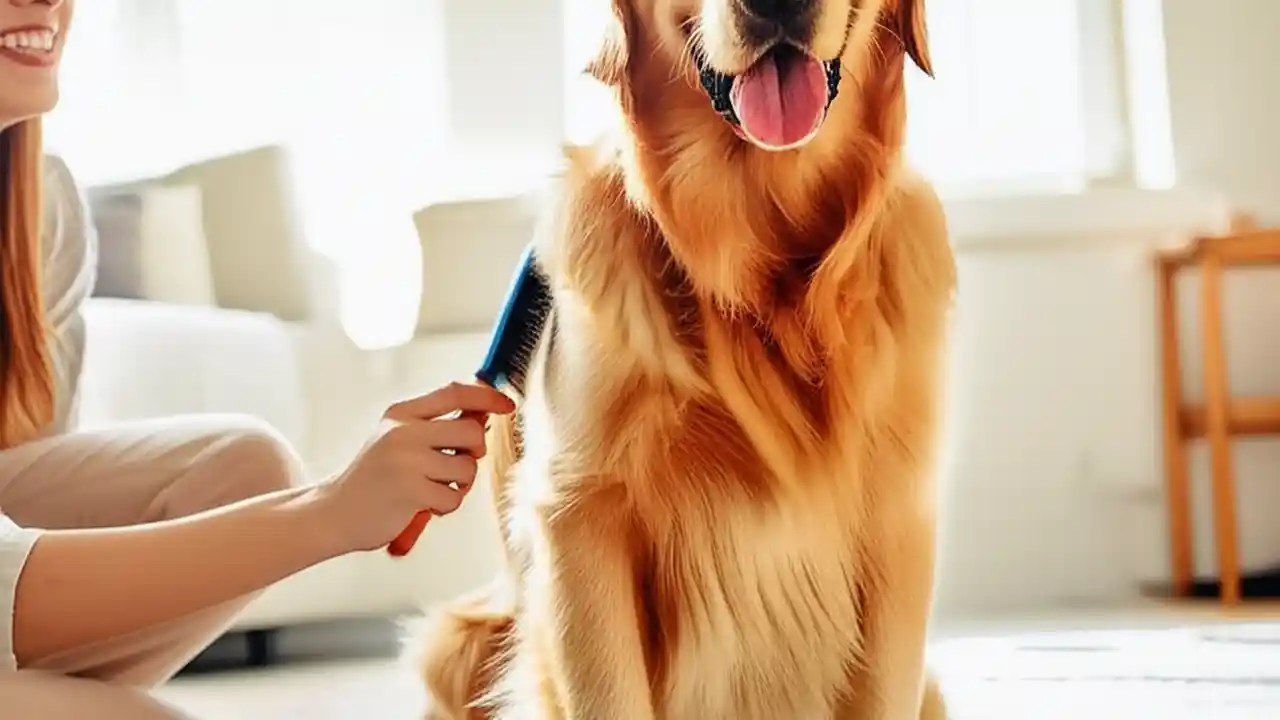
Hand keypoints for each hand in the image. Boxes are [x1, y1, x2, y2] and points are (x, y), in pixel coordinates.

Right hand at [316, 381, 515, 552]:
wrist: (334, 512)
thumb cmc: (374, 478)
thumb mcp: (397, 439)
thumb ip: (434, 426)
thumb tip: (483, 415)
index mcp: (401, 414)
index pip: (454, 393)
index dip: (486, 396)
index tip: (506, 404)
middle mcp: (403, 432)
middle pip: (470, 431)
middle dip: (473, 451)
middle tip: (455, 465)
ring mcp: (406, 460)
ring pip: (467, 468)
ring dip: (458, 485)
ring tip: (430, 489)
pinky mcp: (411, 490)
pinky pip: (455, 497)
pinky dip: (444, 506)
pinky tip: (421, 505)